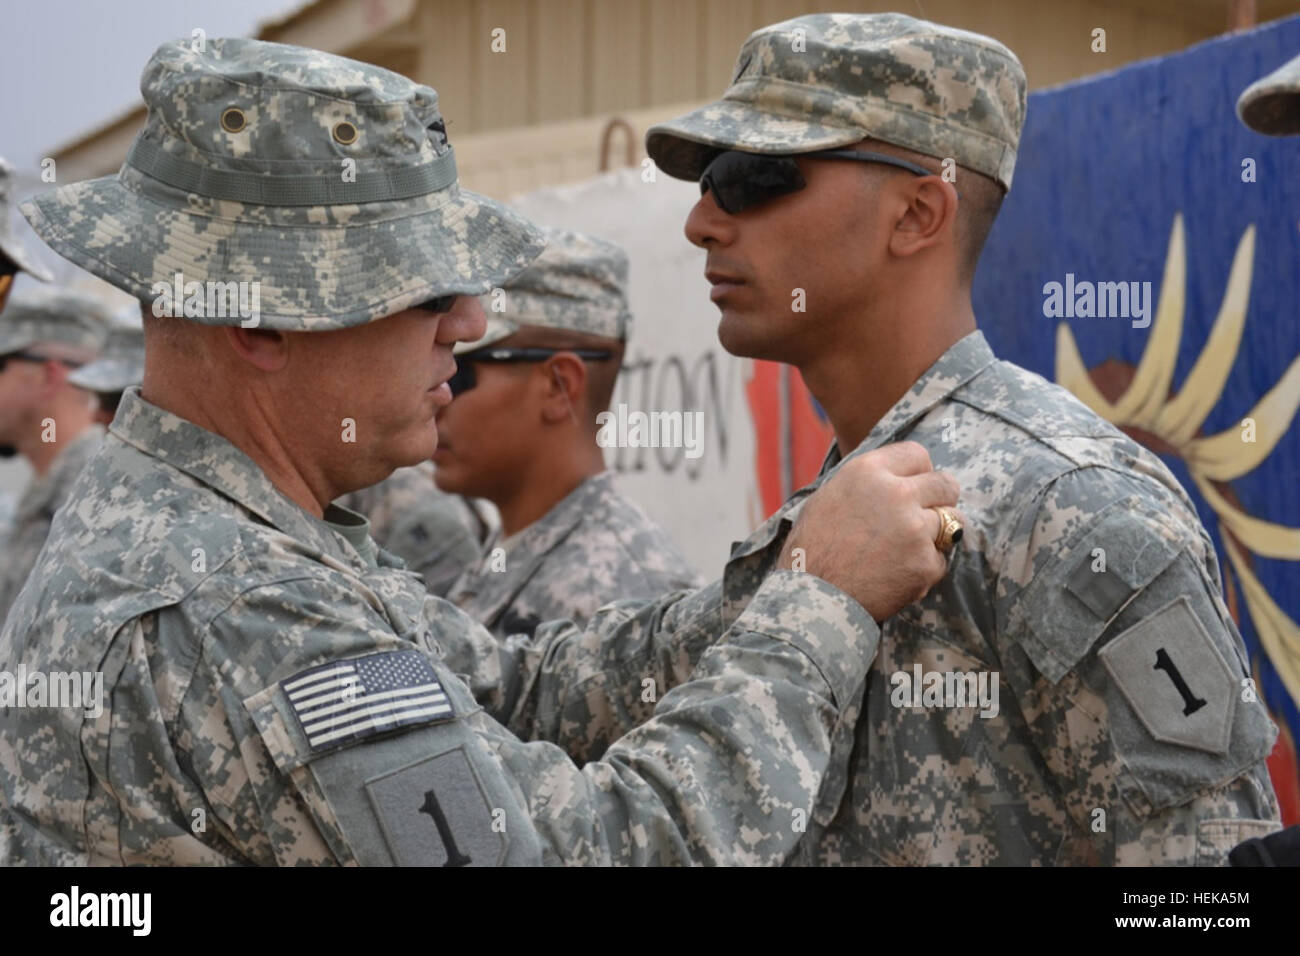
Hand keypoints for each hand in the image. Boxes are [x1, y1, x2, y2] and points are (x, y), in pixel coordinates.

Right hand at [778, 441, 961, 621]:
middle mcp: (896, 494)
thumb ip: (867, 483)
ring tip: (908, 549)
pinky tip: (897, 575)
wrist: (811, 599)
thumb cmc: (811, 550)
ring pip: (952, 521)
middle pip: (945, 484)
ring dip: (937, 534)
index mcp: (868, 471)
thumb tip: (895, 478)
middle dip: (940, 499)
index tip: (915, 487)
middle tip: (924, 517)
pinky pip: (940, 559)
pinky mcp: (925, 563)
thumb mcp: (829, 498)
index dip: (919, 472)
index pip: (917, 454)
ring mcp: (915, 529)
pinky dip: (924, 568)